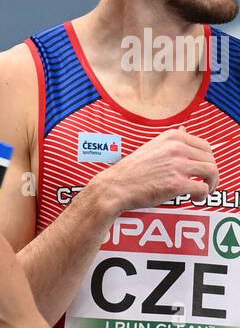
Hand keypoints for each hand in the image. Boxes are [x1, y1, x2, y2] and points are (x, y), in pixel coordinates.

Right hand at [96, 128, 218, 211]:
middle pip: (210, 158)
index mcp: (173, 137)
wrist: (116, 187)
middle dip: (211, 173)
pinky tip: (195, 198)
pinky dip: (203, 195)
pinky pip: (202, 188)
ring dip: (211, 183)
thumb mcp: (152, 147)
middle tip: (205, 183)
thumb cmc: (131, 171)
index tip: (202, 170)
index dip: (207, 160)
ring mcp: (178, 165)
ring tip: (204, 191)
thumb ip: (171, 141)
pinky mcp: (176, 184)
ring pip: (211, 172)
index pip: (204, 145)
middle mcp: (178, 148)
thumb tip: (185, 130)